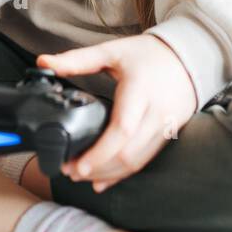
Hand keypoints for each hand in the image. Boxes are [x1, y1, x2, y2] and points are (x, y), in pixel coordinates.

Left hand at [39, 34, 198, 192]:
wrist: (189, 57)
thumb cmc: (148, 54)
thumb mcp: (112, 51)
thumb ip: (77, 59)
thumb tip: (42, 61)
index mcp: (140, 91)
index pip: (122, 129)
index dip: (100, 152)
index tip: (77, 165)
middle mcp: (156, 113)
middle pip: (128, 153)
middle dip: (98, 168)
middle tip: (69, 172)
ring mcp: (165, 128)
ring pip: (136, 162)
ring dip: (108, 174)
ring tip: (81, 175)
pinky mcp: (167, 136)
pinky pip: (145, 161)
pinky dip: (123, 174)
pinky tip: (103, 181)